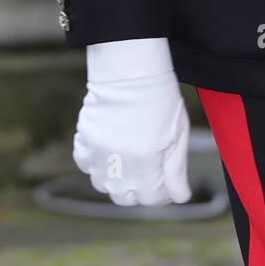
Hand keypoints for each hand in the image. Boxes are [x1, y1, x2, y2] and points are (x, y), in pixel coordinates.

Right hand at [73, 39, 191, 205]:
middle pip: (124, 198)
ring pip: (102, 186)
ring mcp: (97, 150)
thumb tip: (180, 197)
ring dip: (117, 181)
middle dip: (140, 191)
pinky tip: (110, 151)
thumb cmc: (160, 96)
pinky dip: (96, 164)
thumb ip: (177, 169)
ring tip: (131, 161)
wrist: (130, 67)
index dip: (163, 194)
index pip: (151, 198)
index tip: (169, 183)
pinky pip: (85, 165)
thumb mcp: (178, 131)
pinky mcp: (84, 138)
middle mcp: (117, 160)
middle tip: (151, 172)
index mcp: (145, 160)